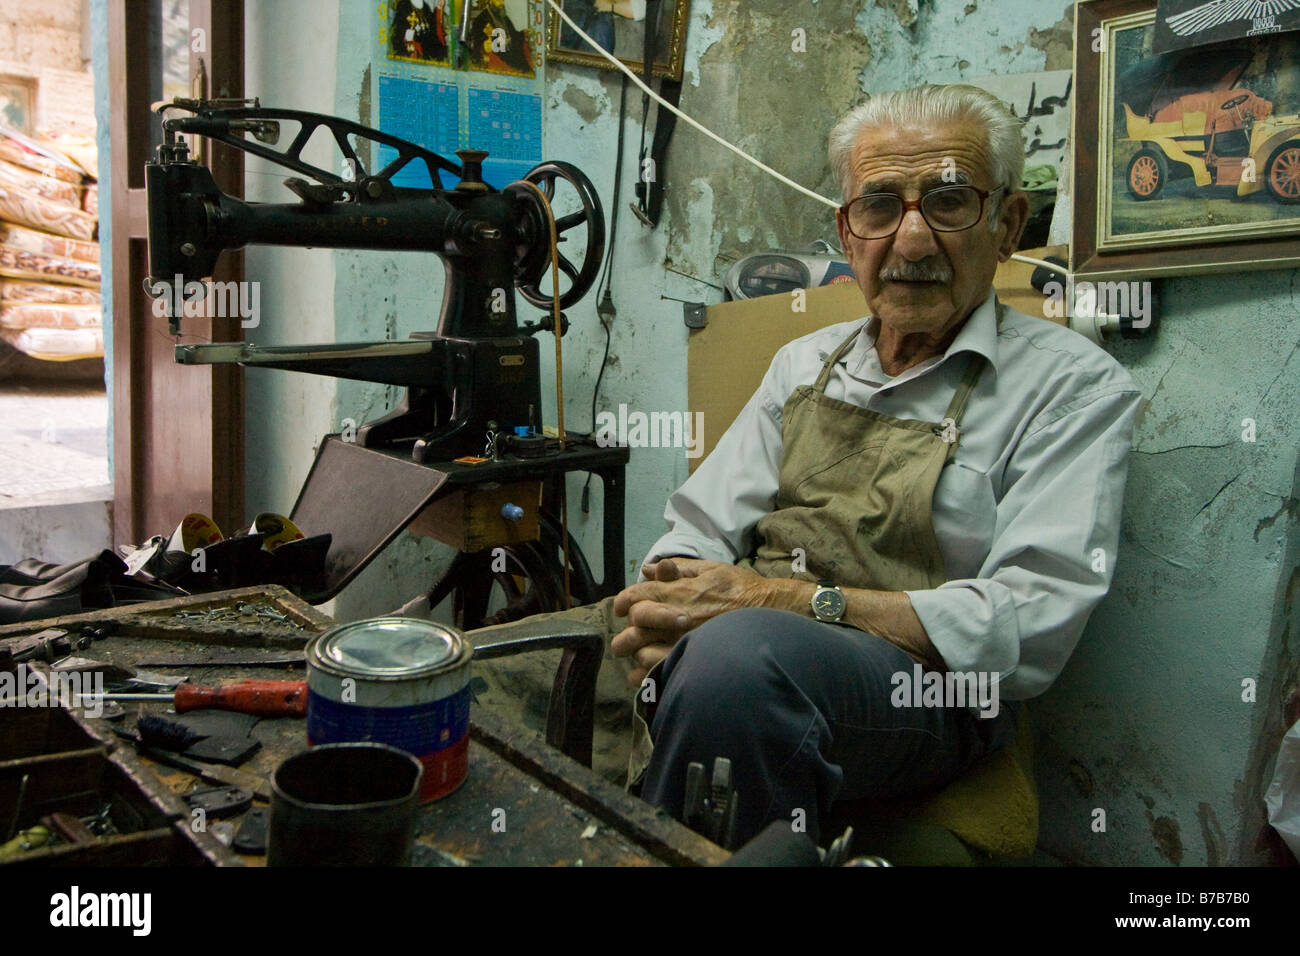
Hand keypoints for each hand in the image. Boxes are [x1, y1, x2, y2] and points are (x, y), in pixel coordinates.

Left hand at [611, 558, 767, 685]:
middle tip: (624, 639)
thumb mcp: (711, 569)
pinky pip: (663, 671)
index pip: (638, 595)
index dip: (624, 601)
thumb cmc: (741, 588)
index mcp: (680, 590)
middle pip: (636, 625)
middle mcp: (679, 615)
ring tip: (635, 657)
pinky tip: (643, 677)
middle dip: (626, 632)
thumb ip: (678, 568)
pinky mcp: (696, 658)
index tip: (620, 608)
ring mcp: (687, 640)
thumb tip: (648, 569)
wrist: (771, 611)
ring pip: (644, 651)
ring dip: (636, 653)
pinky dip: (647, 675)